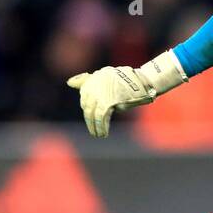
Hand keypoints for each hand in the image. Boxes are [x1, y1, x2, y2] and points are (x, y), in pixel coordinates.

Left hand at [66, 50, 187, 137]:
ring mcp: (102, 92)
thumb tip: (69, 82)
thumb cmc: (127, 81)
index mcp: (95, 78)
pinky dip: (101, 126)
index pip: (85, 97)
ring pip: (92, 113)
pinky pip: (101, 116)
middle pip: (87, 106)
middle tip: (94, 131)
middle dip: (90, 120)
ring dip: (94, 126)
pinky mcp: (109, 100)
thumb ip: (87, 81)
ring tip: (98, 135)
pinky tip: (103, 133)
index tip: (93, 119)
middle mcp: (96, 84)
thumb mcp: (105, 78)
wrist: (143, 83)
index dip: (89, 110)